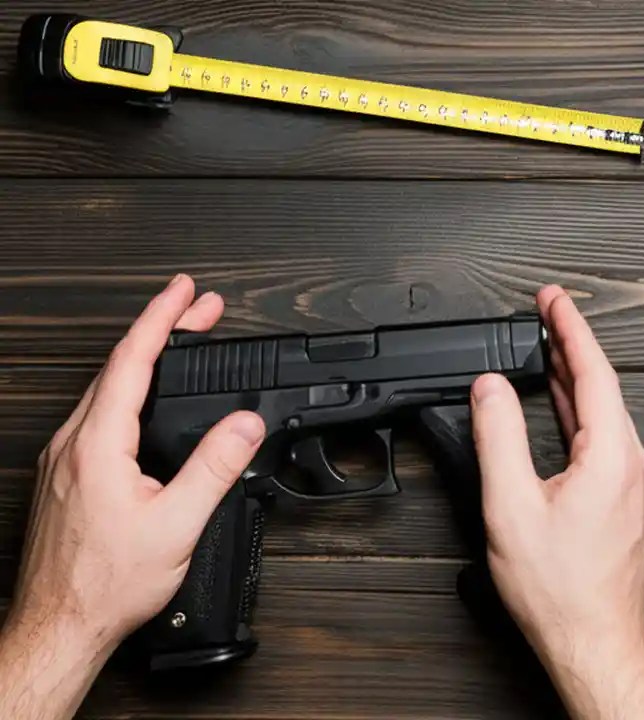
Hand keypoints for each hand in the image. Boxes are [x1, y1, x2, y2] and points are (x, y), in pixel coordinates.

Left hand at [0, 275, 264, 718]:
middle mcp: (71, 444)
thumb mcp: (176, 525)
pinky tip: (143, 402)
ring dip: (143, 360)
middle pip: (118, 366)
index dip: (162, 318)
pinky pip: (95, 416)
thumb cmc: (106, 584)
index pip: (132, 360)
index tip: (186, 291)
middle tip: (199, 309)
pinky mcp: (62, 478)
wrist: (59, 625)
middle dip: (161, 330)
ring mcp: (61, 461)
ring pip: (104, 391)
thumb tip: (244, 424)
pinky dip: (126, 391)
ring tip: (179, 346)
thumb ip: (214, 468)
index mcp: (96, 445)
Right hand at [471, 285, 643, 718]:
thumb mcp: (511, 506)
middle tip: (547, 314)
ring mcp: (634, 485)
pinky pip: (606, 441)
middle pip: (604, 387)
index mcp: (612, 455)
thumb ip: (499, 438)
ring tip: (550, 350)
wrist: (595, 642)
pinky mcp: (627, 503)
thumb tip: (491, 390)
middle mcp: (632, 465)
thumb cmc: (561, 591)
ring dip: (577, 380)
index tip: (553, 299)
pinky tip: (565, 410)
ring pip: (606, 415)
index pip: (594, 370)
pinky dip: (583, 413)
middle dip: (572, 346)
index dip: (571, 328)